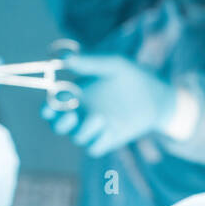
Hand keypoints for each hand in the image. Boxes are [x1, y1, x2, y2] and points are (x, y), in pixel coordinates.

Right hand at [41, 54, 175, 156]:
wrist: (157, 96)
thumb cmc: (131, 76)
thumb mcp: (113, 65)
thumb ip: (89, 63)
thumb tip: (64, 58)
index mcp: (74, 95)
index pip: (52, 105)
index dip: (47, 107)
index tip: (51, 105)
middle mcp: (80, 113)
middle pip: (58, 125)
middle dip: (60, 123)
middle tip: (72, 114)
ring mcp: (93, 129)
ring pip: (77, 137)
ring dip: (84, 130)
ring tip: (101, 117)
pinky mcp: (107, 140)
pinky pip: (94, 147)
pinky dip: (97, 141)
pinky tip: (110, 129)